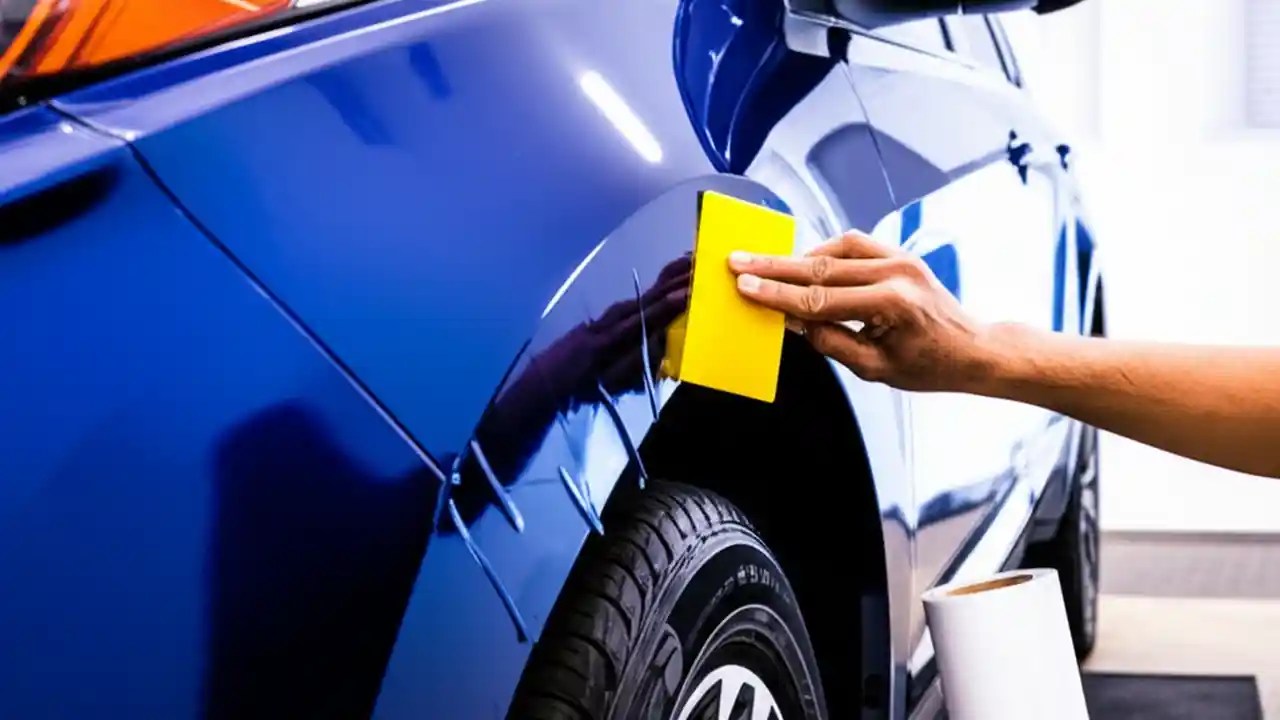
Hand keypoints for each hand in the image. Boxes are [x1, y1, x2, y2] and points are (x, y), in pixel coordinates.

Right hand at [728, 230, 993, 392]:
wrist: (971, 348)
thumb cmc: (930, 365)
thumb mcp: (873, 368)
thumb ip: (830, 341)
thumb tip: (792, 320)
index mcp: (891, 304)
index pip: (819, 298)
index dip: (777, 294)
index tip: (746, 286)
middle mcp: (895, 273)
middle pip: (820, 267)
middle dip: (774, 266)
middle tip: (739, 262)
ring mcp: (899, 258)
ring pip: (833, 251)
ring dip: (796, 258)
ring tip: (764, 265)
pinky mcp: (899, 253)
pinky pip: (853, 244)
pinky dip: (824, 252)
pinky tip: (804, 262)